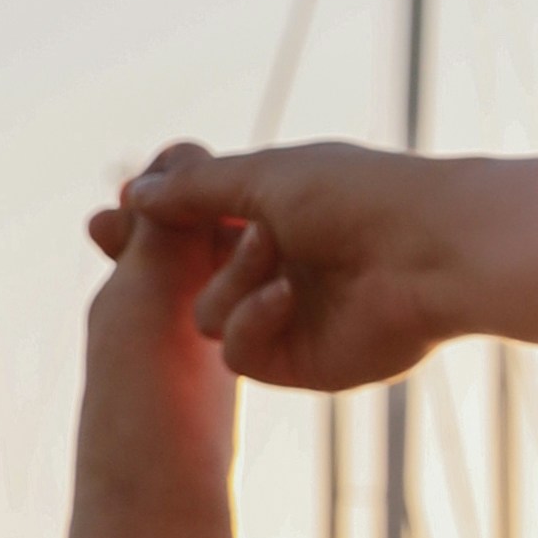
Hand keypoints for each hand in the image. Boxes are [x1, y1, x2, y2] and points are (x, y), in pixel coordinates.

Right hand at [85, 138, 467, 393]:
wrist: (433, 253)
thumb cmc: (362, 198)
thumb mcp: (267, 177)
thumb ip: (198, 191)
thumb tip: (136, 192)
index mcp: (274, 215)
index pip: (193, 225)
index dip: (148, 223)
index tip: (105, 217)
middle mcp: (275, 267)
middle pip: (184, 274)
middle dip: (150, 257)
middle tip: (104, 238)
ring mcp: (284, 316)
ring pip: (202, 314)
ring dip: (231, 280)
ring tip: (277, 252)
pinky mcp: (297, 361)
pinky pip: (235, 350)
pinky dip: (251, 321)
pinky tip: (287, 297)